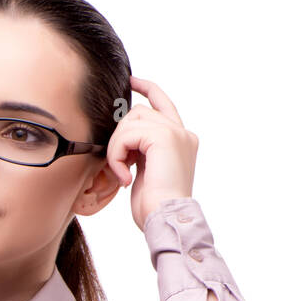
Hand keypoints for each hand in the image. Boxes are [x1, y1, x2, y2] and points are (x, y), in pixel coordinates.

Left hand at [106, 75, 197, 230]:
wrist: (165, 218)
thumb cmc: (153, 205)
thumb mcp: (146, 170)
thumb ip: (141, 148)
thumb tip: (123, 134)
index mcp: (182, 139)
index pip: (163, 103)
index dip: (147, 88)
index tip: (130, 82)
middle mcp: (183, 132)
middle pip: (138, 112)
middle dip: (120, 136)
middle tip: (120, 165)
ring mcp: (176, 133)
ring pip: (131, 120)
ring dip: (117, 147)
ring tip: (122, 172)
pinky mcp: (165, 138)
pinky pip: (128, 134)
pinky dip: (118, 154)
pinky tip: (124, 176)